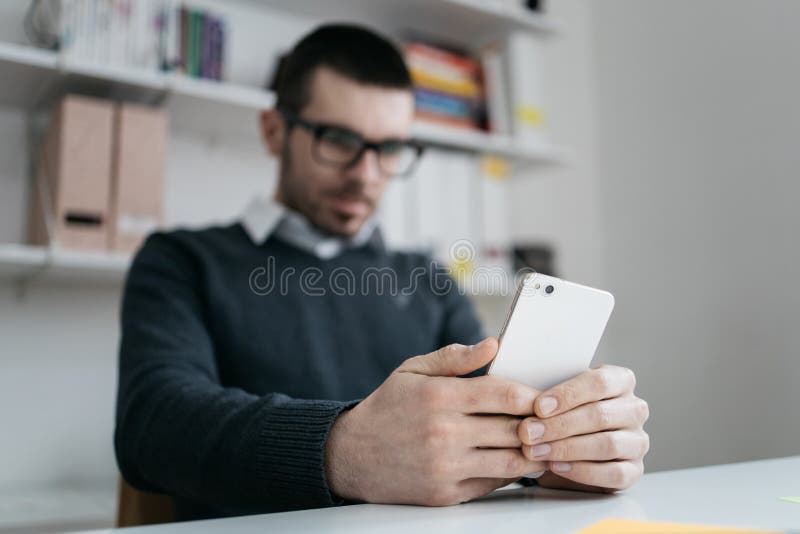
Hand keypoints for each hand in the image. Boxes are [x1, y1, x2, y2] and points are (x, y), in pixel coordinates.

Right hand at [325, 338, 546, 505]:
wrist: (352, 455)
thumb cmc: (387, 407)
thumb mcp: (413, 371)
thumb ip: (455, 357)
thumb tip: (494, 344)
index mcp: (439, 396)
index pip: (504, 394)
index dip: (532, 395)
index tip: (542, 396)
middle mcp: (444, 433)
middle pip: (514, 429)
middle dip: (539, 424)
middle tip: (551, 420)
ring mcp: (445, 466)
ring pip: (510, 461)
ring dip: (532, 452)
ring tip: (541, 442)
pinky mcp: (445, 493)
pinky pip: (492, 483)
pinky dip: (508, 472)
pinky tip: (511, 459)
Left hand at [517, 365, 649, 492]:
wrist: (569, 443)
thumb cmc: (561, 410)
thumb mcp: (552, 388)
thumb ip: (538, 376)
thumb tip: (503, 356)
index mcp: (620, 380)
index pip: (600, 382)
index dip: (568, 394)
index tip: (538, 406)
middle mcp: (634, 409)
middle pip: (601, 415)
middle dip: (559, 425)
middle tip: (527, 432)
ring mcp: (637, 440)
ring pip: (607, 444)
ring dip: (566, 449)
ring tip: (535, 450)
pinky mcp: (634, 469)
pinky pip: (614, 473)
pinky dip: (582, 471)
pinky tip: (556, 466)